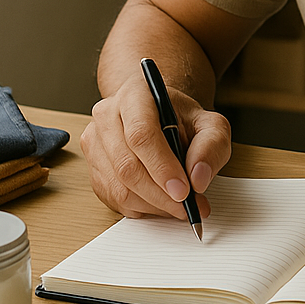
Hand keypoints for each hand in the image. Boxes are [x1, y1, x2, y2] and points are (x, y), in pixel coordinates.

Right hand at [82, 73, 230, 219]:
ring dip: (153, 205)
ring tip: (179, 205)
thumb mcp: (210, 124)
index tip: (183, 190)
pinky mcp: (93, 168)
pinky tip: (161, 202)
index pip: (141, 134)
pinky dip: (142, 208)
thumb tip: (198, 178)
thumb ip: (211, 146)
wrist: (160, 116)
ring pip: (118, 188)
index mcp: (135, 95)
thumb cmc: (182, 119)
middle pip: (126, 166)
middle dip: (160, 194)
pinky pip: (114, 199)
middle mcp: (107, 116)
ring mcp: (95, 143)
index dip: (162, 167)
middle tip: (187, 206)